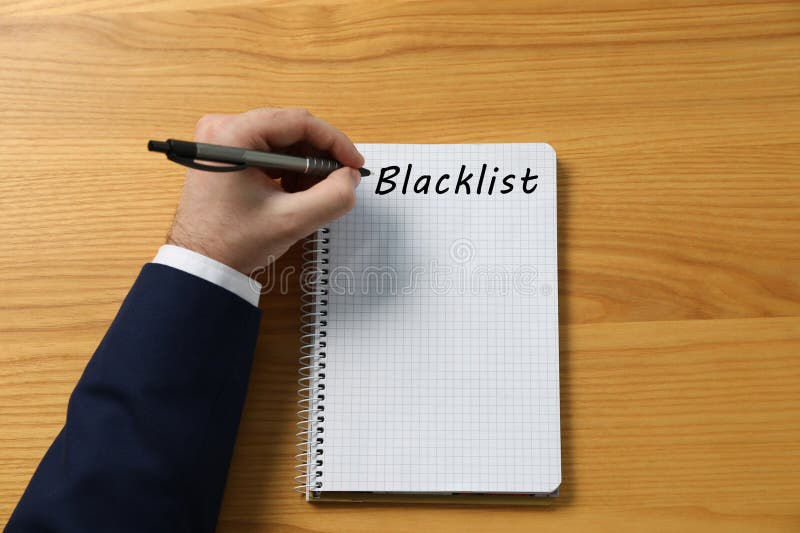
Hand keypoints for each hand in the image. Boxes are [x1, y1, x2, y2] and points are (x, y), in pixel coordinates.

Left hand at [166, 108, 363, 274]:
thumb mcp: (292, 221)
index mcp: (234, 135)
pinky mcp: (224, 153)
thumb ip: (332, 197)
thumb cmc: (234, 242)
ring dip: (305, 165)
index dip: (335, 142)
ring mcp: (221, 139)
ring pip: (281, 140)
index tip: (355, 165)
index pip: (299, 122)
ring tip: (312, 195)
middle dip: (319, 156)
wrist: (199, 263)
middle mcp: (224, 127)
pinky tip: (294, 194)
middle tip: (340, 182)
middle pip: (290, 128)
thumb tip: (351, 177)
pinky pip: (268, 150)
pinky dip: (288, 169)